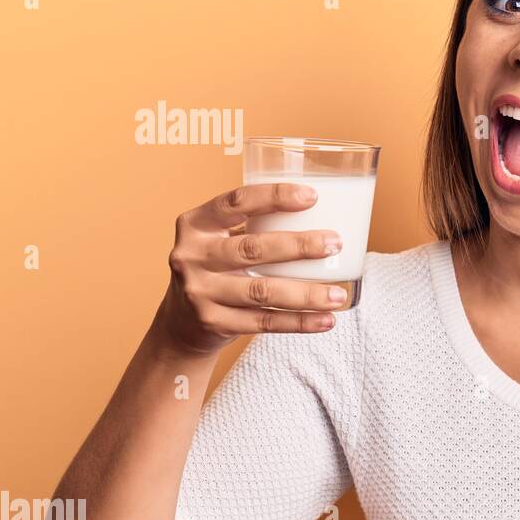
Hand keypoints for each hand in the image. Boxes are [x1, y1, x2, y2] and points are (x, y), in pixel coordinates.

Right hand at [156, 182, 348, 356]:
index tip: (312, 197)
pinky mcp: (212, 323)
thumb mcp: (218, 240)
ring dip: (307, 293)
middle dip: (299, 245)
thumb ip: (253, 226)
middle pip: (252, 248)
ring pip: (263, 291)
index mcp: (195, 224)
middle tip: (335, 243)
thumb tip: (323, 211)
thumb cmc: (215, 270)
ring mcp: (199, 292)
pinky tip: (326, 320)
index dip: (274, 197)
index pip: (236, 202)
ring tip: (339, 294)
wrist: (180, 323)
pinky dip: (300, 322)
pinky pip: (265, 322)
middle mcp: (192, 256)